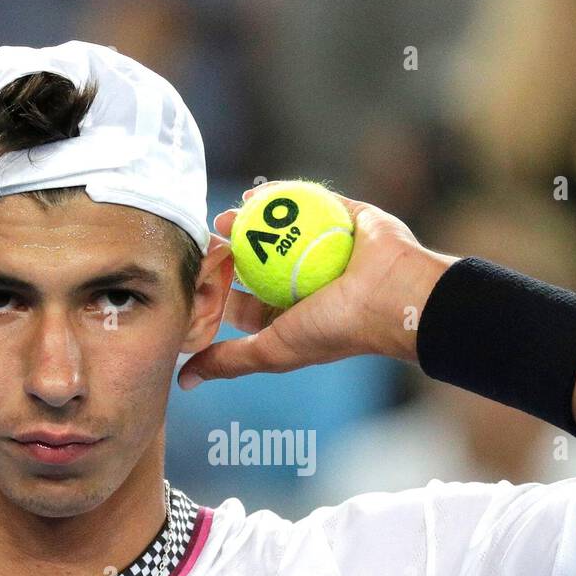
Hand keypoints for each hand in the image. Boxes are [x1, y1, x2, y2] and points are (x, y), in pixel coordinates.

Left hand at [177, 183, 456, 388]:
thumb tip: (183, 382)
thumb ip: (229, 362)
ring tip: (224, 215)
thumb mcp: (272, 350)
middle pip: (259, 261)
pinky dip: (282, 194)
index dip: (220, 288)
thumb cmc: (335, 330)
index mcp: (293, 316)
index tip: (199, 274)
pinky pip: (309, 200)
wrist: (392, 296)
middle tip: (209, 239)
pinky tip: (253, 195)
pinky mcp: (346, 217)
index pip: (245, 300)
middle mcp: (309, 283)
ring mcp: (328, 248)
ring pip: (280, 229)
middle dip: (231, 250)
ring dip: (249, 221)